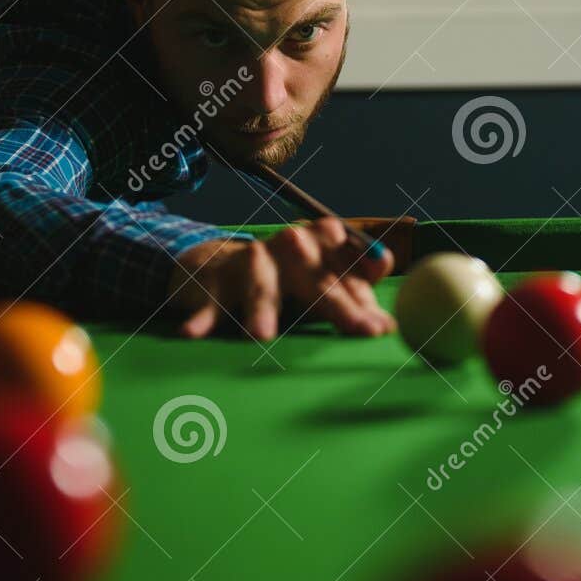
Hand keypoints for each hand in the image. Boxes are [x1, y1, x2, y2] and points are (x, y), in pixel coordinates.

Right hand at [167, 218, 395, 339]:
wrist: (220, 266)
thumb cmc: (285, 282)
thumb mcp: (322, 287)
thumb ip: (355, 301)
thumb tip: (390, 326)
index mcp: (323, 244)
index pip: (350, 272)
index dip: (365, 300)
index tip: (378, 328)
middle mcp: (290, 246)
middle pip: (316, 276)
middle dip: (337, 304)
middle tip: (357, 329)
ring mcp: (251, 260)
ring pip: (261, 283)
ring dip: (261, 307)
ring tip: (262, 335)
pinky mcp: (214, 278)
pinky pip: (209, 299)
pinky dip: (201, 316)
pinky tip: (191, 335)